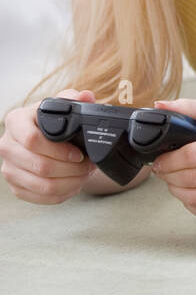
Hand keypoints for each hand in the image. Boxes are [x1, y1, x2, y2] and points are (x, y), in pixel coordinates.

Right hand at [0, 87, 97, 203]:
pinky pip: (40, 197)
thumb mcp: (62, 105)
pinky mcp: (15, 187)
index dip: (59, 150)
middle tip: (89, 166)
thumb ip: (75, 98)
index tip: (78, 154)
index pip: (32, 139)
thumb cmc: (51, 120)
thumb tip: (86, 96)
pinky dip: (62, 194)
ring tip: (84, 175)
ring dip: (70, 183)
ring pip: (42, 185)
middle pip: (39, 166)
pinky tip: (73, 184)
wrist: (42, 138)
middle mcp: (7, 145)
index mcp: (15, 121)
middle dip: (71, 169)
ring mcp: (9, 168)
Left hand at [150, 98, 195, 223]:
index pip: (192, 155)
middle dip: (169, 176)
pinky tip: (191, 193)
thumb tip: (160, 106)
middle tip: (163, 172)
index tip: (159, 161)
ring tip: (175, 182)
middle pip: (192, 179)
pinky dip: (192, 205)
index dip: (169, 160)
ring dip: (177, 191)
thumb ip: (189, 107)